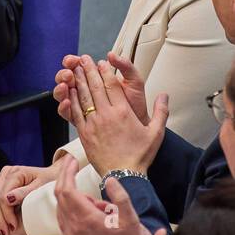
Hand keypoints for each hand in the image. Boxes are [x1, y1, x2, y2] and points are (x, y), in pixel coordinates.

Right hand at [0, 162, 60, 234]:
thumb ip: (24, 192)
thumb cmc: (49, 181)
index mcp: (15, 172)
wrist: (51, 175)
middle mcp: (5, 173)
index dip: (6, 214)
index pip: (3, 197)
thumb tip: (9, 199)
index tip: (13, 226)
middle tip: (5, 232)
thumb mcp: (41, 186)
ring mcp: (0, 178)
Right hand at [54, 51, 148, 124]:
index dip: (73, 62)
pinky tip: (66, 102)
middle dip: (64, 74)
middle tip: (69, 75)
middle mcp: (87, 90)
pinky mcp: (81, 119)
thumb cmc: (136, 104)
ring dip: (60, 89)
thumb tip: (111, 55)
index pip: (79, 66)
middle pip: (67, 79)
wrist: (139, 125)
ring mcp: (82, 104)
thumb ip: (125, 66)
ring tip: (65, 87)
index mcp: (97, 78)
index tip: (74, 60)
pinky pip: (67, 113)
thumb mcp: (134, 81)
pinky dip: (63, 107)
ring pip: (64, 94)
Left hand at [54, 158, 144, 234]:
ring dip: (70, 194)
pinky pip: (63, 217)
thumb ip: (119, 195)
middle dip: (64, 176)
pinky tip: (86, 207)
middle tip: (72, 164)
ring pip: (61, 206)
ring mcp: (70, 234)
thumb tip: (110, 180)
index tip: (72, 161)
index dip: (67, 172)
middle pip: (60, 195)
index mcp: (85, 218)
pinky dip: (69, 206)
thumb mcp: (130, 217)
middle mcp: (73, 226)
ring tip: (96, 201)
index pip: (67, 189)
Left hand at [64, 57, 167, 176]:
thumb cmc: (140, 155)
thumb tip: (165, 95)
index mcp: (124, 112)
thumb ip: (161, 112)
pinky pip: (76, 113)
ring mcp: (94, 124)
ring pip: (84, 97)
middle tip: (84, 58)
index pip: (112, 85)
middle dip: (89, 71)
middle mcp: (107, 115)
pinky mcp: (84, 134)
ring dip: (78, 81)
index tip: (102, 62)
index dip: (106, 71)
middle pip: (96, 87)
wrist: (123, 175)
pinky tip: (69, 92)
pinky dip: (72, 100)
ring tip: (74, 69)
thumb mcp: (156, 133)